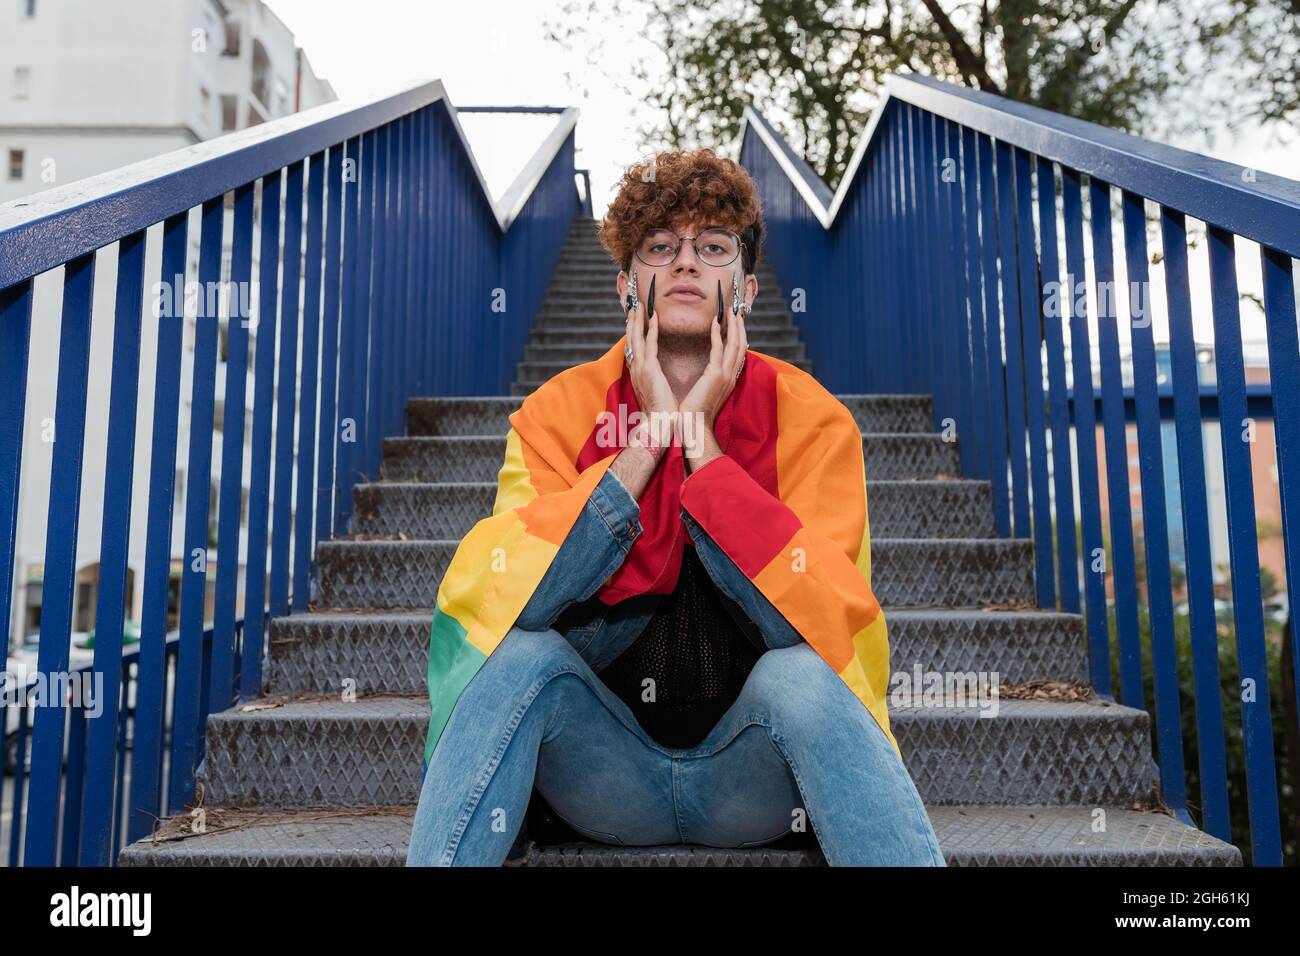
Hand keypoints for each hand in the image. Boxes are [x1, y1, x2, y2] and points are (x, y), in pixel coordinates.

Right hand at [624, 273, 677, 442]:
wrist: (659, 426)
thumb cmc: (660, 413)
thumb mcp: (655, 394)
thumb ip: (654, 383)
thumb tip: (658, 379)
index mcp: (638, 374)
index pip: (634, 348)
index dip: (634, 333)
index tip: (635, 320)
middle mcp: (636, 369)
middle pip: (631, 339)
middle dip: (632, 322)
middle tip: (634, 306)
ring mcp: (641, 368)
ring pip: (637, 337)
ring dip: (638, 320)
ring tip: (639, 304)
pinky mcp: (649, 370)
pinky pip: (650, 344)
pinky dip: (651, 329)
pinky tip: (653, 317)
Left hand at [677, 291, 747, 457]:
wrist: (693, 428)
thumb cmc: (694, 414)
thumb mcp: (705, 393)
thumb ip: (709, 381)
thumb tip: (707, 373)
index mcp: (728, 380)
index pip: (738, 354)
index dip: (738, 337)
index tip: (735, 324)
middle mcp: (731, 376)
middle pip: (741, 345)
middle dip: (740, 327)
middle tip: (737, 311)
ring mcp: (725, 375)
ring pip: (735, 344)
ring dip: (733, 326)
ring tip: (730, 311)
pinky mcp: (715, 375)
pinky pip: (719, 349)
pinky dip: (718, 334)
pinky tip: (715, 322)